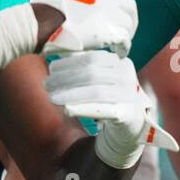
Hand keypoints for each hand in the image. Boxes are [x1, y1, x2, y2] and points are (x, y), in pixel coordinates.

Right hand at [32, 0, 137, 56]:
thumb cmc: (48, 10)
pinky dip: (124, 48)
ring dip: (126, 35)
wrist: (45, 21)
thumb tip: (82, 7)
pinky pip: (125, 40)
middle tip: (125, 31)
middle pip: (130, 7)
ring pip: (128, 25)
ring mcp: (111, 14)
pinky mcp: (110, 31)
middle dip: (130, 19)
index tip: (117, 16)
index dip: (120, 7)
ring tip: (119, 45)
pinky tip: (119, 54)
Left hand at [44, 50, 178, 167]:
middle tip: (46, 85)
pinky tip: (67, 110)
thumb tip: (56, 56)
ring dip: (70, 94)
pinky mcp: (127, 115)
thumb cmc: (110, 98)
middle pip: (91, 74)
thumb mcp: (101, 78)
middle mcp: (128, 78)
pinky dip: (83, 109)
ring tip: (52, 98)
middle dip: (65, 79)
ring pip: (95, 92)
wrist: (132, 123)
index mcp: (121, 63)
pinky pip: (103, 111)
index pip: (91, 58)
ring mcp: (129, 96)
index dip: (69, 63)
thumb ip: (83, 66)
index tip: (51, 69)